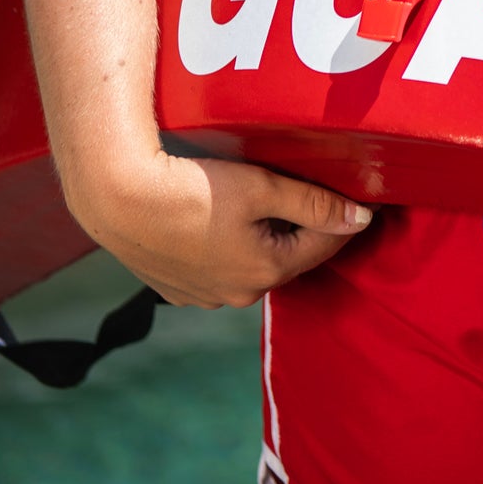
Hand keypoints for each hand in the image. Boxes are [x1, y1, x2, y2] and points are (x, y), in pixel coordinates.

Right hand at [65, 148, 375, 308]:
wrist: (118, 199)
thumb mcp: (261, 187)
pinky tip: (223, 221)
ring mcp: (204, 296)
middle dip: (305, 229)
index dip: (345, 219)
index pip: (325, 244)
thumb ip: (314, 202)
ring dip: (266, 239)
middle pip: (289, 256)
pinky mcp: (177, 289)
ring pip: (253, 264)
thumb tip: (362, 219)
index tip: (365, 199)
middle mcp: (239, 294)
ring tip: (268, 205)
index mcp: (266, 271)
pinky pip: (219, 269)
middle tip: (317, 194)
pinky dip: (230, 248)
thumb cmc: (193, 188)